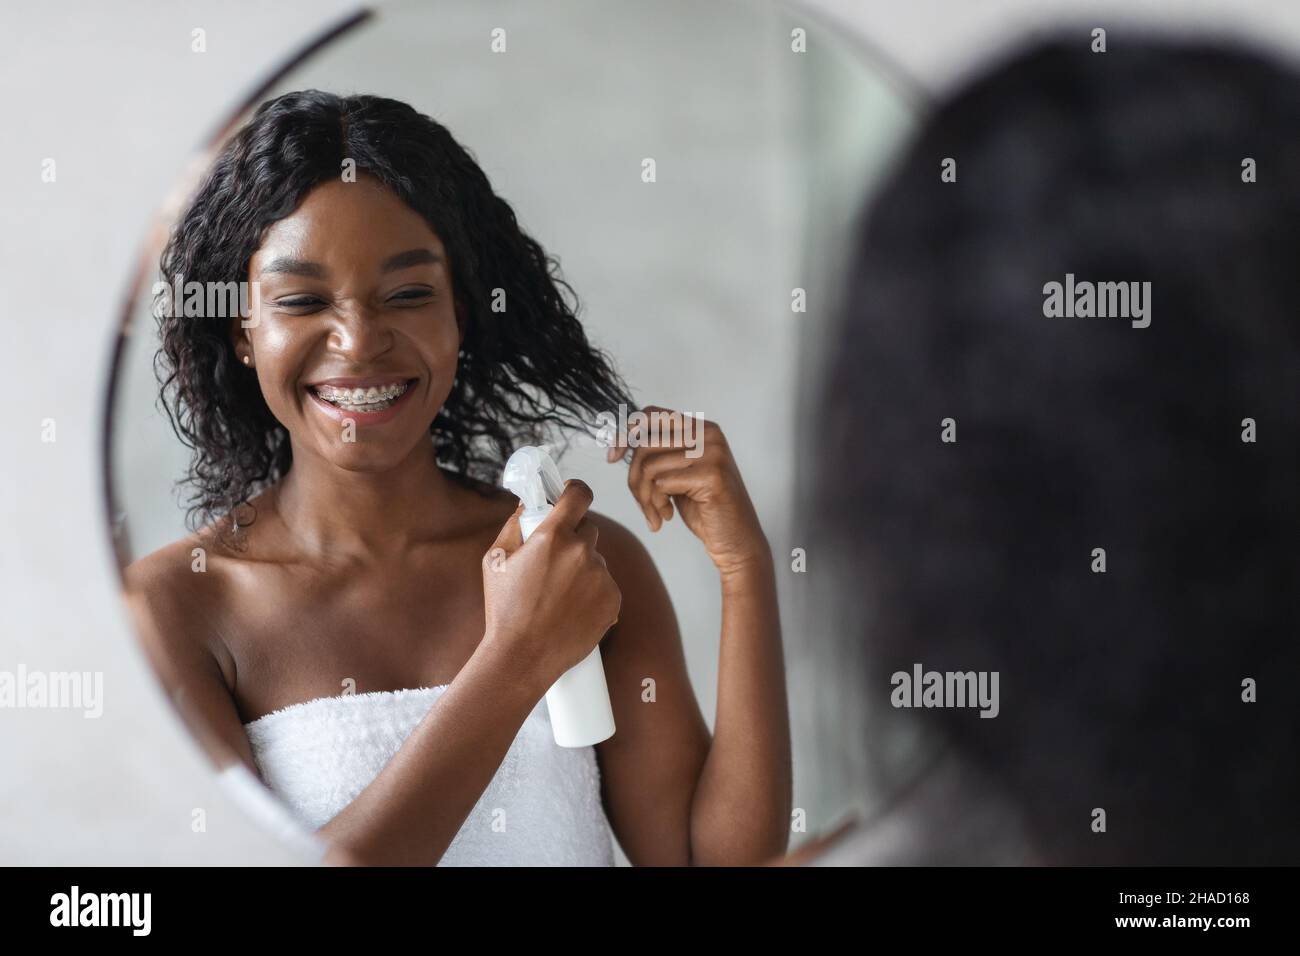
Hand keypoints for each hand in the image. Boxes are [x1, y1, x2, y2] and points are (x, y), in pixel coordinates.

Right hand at [481, 479, 621, 689]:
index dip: (576, 491)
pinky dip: (593, 592)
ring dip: (583, 568)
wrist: (522, 658)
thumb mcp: (496, 560)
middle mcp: (582, 552)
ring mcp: (601, 577)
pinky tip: (572, 609)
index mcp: (553, 536)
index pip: (580, 495)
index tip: (571, 496)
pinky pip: (606, 585)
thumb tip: (528, 505)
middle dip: (573, 538)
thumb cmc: (504, 610)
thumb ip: (515, 525)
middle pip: (588, 529)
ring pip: (596, 560)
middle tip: (553, 561)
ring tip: (558, 595)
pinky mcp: (614, 600)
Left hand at [608, 405, 769, 576]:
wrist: (736, 541)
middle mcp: (709, 434)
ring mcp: (713, 453)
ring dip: (645, 497)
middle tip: (643, 504)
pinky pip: (662, 483)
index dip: (625, 432)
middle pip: (644, 444)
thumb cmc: (704, 508)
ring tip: (657, 514)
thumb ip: (658, 453)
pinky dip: (657, 504)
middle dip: (634, 479)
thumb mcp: (677, 473)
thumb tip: (619, 441)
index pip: (651, 414)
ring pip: (649, 466)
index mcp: (701, 428)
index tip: (613, 457)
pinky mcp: (712, 475)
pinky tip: (667, 517)